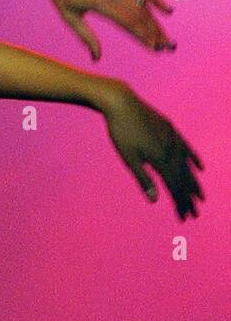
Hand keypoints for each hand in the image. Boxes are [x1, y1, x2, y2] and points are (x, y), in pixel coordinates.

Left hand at [31, 0, 174, 59]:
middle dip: (155, 33)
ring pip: (144, 5)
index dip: (143, 36)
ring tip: (167, 37)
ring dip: (157, 21)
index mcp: (101, 3)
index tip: (155, 49)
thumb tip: (96, 58)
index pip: (129, 23)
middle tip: (169, 48)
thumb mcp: (69, 15)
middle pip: (141, 15)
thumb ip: (85, 36)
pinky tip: (167, 10)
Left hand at [99, 82, 203, 219]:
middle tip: (194, 214)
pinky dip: (193, 159)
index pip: (174, 188)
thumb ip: (143, 179)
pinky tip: (199, 167)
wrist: (122, 102)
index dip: (180, 204)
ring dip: (193, 182)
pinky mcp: (171, 130)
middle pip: (183, 180)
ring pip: (187, 166)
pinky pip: (186, 148)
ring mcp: (173, 139)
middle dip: (188, 198)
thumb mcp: (128, 157)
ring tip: (200, 197)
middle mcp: (171, 151)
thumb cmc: (120, 131)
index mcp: (160, 160)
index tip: (184, 217)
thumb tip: (154, 200)